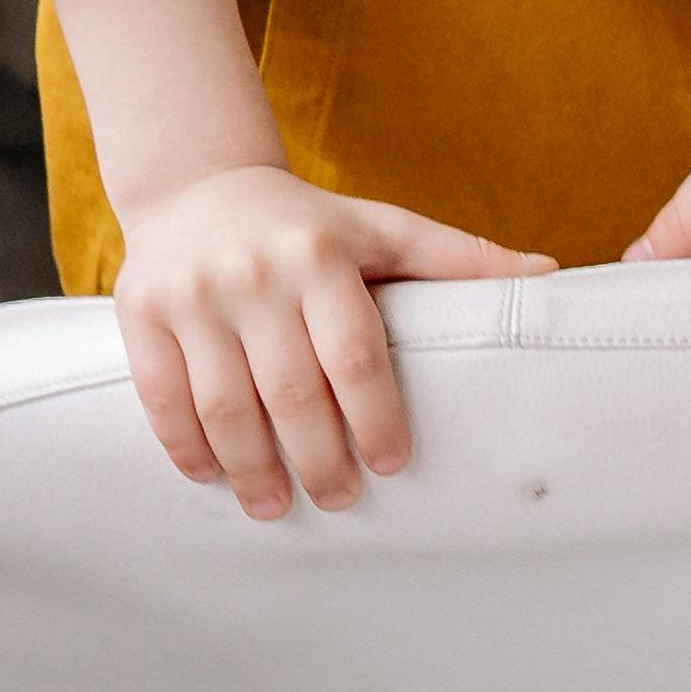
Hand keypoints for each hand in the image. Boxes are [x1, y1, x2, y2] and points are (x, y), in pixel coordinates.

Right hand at [109, 165, 551, 520]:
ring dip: (251, 469)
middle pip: (290, 391)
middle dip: (317, 458)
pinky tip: (213, 476)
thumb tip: (551, 276)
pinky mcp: (139, 313)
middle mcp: (253, 274)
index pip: (354, 353)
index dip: (374, 416)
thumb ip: (459, 257)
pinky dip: (187, 447)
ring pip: (223, 405)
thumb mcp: (383, 228)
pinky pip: (162, 397)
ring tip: (276, 506)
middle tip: (340, 498)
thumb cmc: (308, 223)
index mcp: (321, 255)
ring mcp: (191, 295)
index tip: (391, 463)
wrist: (197, 185)